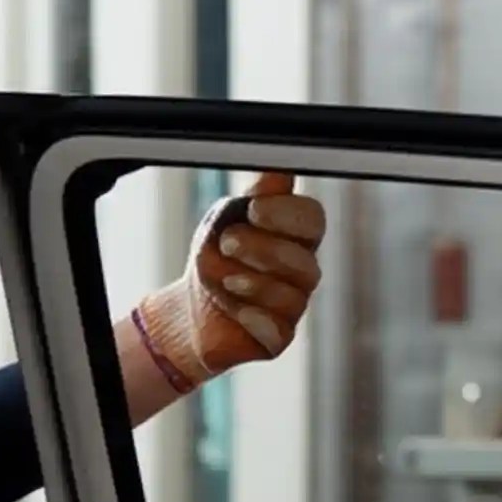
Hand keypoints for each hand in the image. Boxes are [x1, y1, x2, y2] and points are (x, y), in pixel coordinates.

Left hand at [133, 172, 325, 391]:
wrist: (189, 311)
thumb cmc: (215, 259)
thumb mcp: (229, 216)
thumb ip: (261, 194)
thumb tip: (281, 163)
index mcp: (295, 237)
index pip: (313, 221)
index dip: (287, 215)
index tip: (253, 211)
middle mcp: (302, 272)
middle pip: (305, 261)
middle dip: (263, 250)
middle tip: (227, 244)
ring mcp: (294, 307)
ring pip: (291, 297)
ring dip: (251, 284)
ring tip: (225, 280)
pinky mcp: (279, 338)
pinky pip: (277, 329)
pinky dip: (251, 317)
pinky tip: (235, 311)